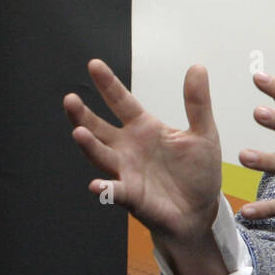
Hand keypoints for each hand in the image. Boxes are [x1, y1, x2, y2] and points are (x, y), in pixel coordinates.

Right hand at [63, 59, 223, 244]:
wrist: (200, 210)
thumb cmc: (197, 172)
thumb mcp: (203, 133)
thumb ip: (197, 102)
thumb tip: (197, 67)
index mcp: (144, 128)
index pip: (122, 101)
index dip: (108, 84)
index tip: (95, 64)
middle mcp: (128, 147)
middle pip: (99, 127)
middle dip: (83, 114)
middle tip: (71, 99)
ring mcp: (125, 171)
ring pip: (101, 156)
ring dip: (89, 145)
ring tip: (79, 132)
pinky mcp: (131, 195)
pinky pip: (115, 191)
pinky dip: (105, 189)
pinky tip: (98, 185)